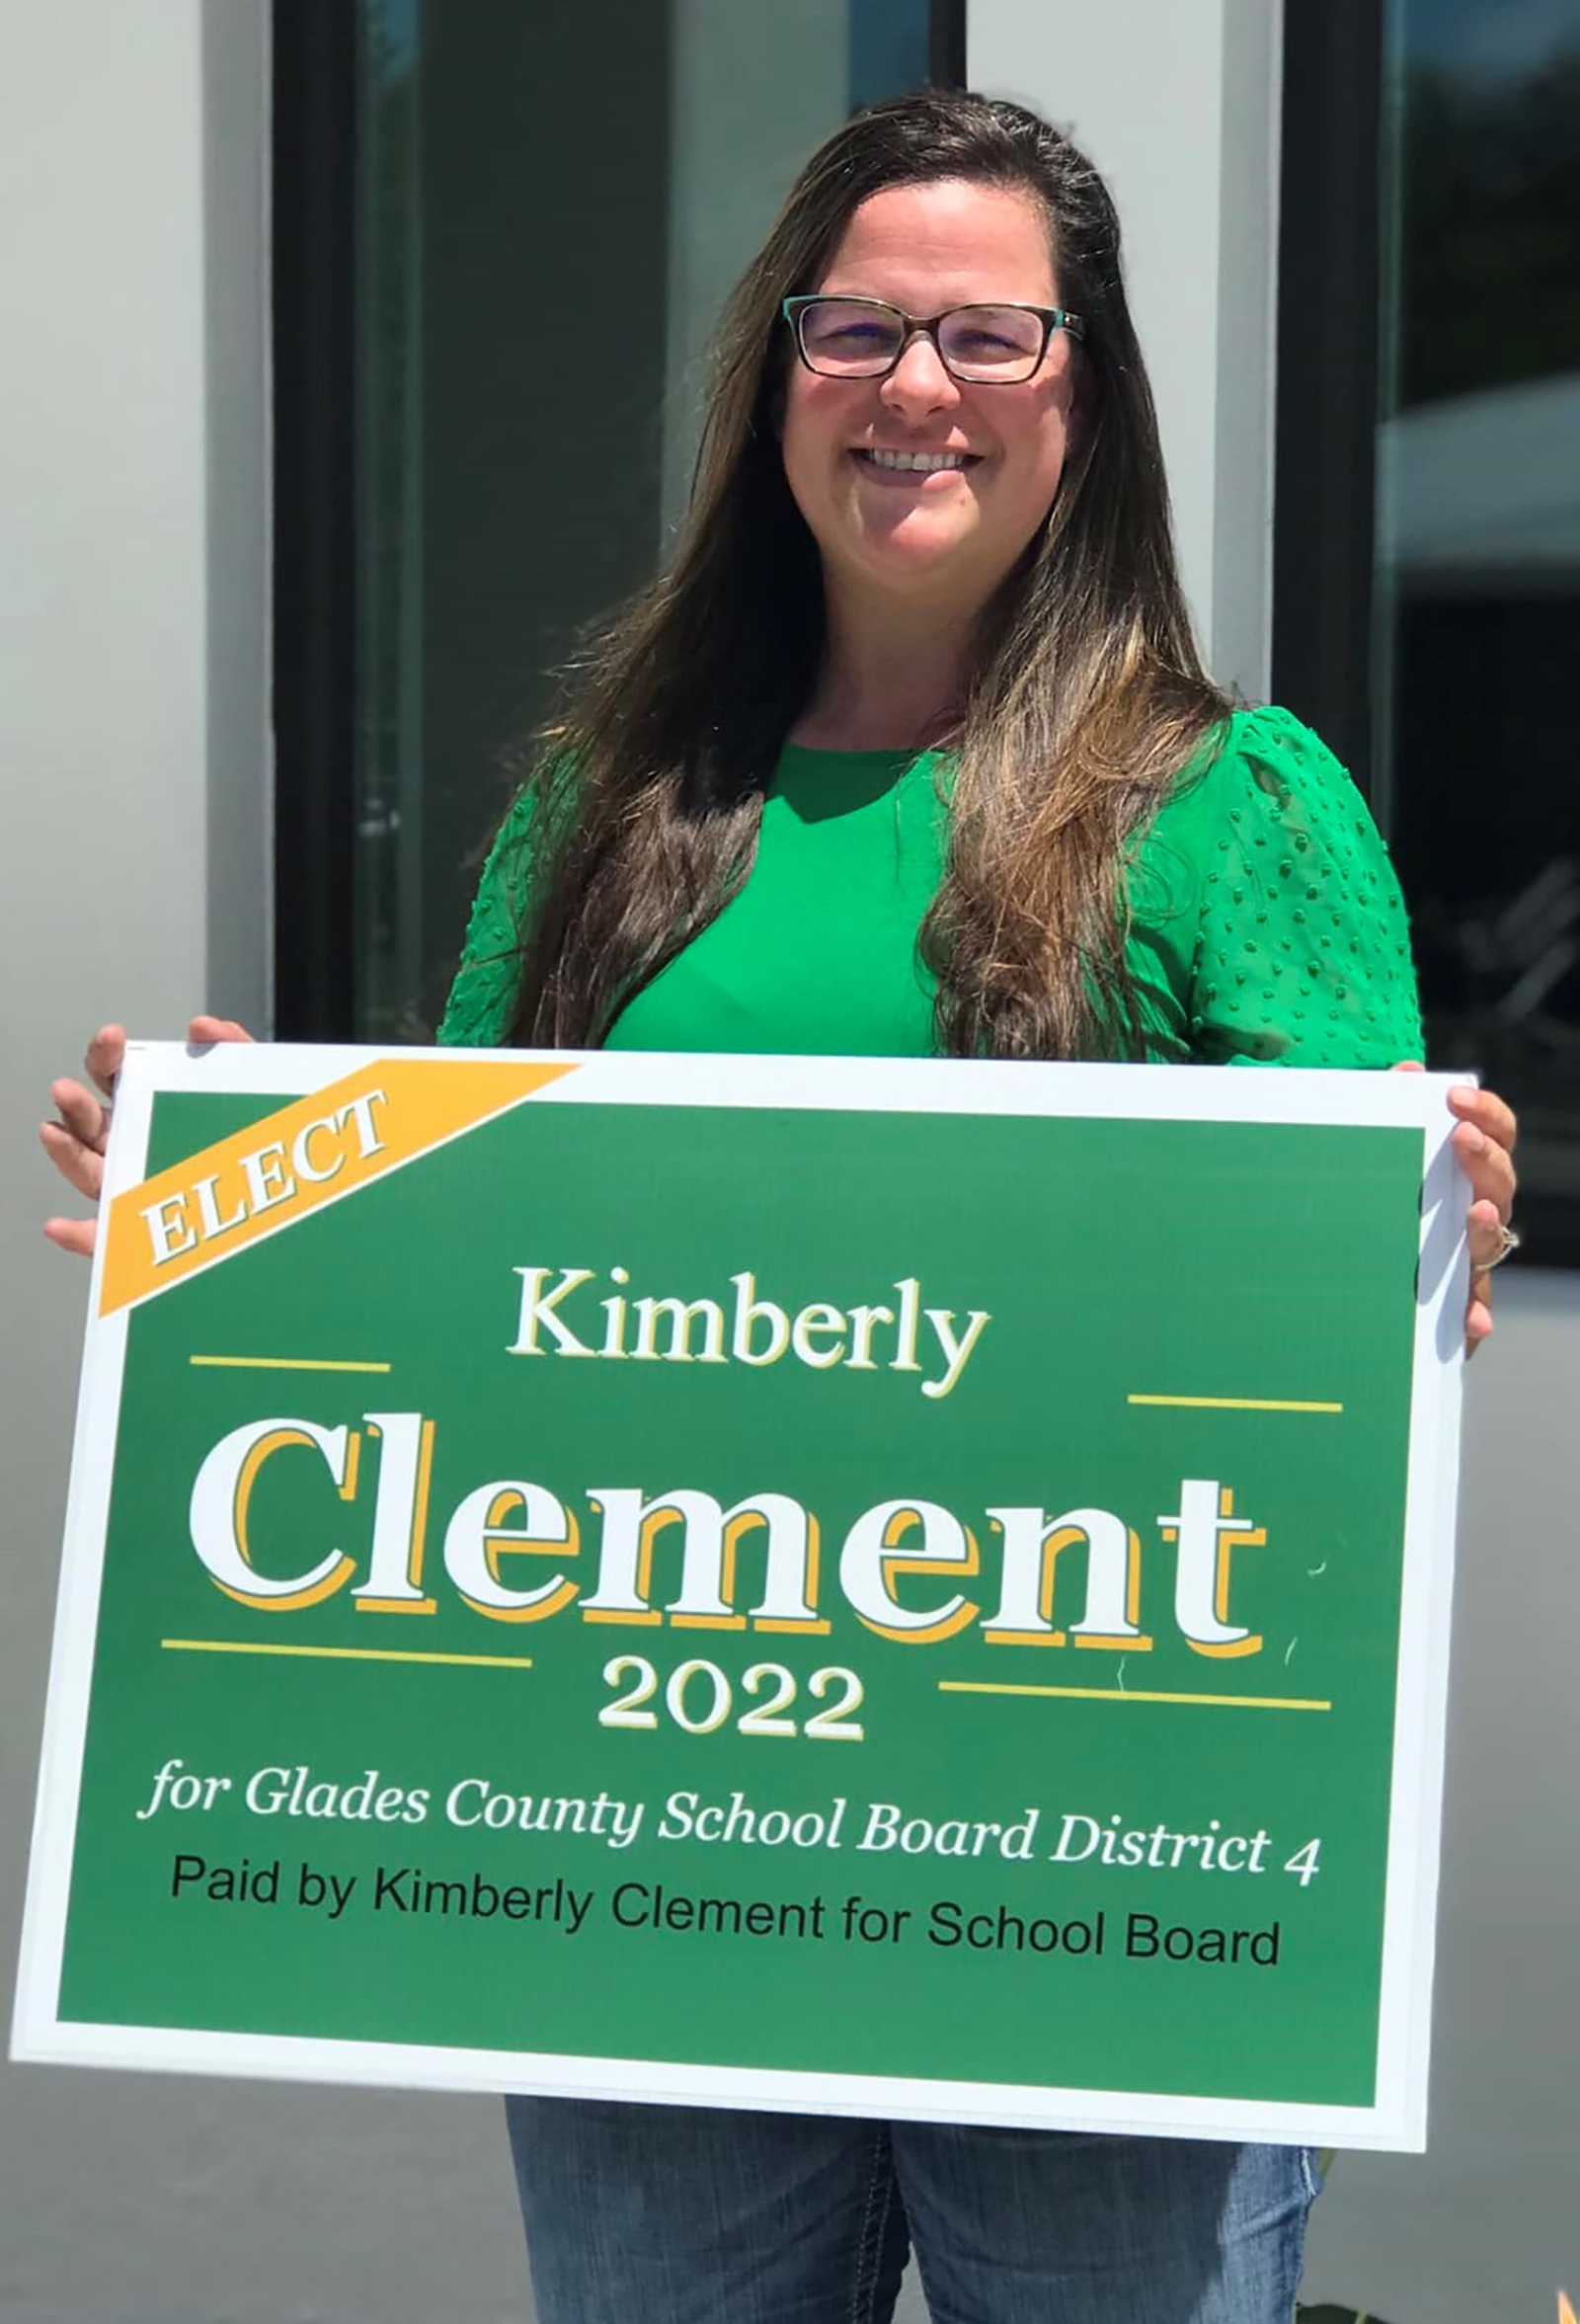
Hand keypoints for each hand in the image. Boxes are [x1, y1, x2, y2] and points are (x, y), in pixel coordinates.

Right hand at [41, 1017, 253, 1258]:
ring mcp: (132, 1190)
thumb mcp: (259, 1089)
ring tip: (53, 1133)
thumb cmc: (263, 1142)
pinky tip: (61, 1227)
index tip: (113, 1038)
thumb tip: (204, 1026)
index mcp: (151, 1107)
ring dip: (66, 1153)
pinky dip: (79, 1236)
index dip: (107, 1055)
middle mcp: (132, 1146)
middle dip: (76, 1104)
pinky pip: (106, 1243)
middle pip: (91, 1124)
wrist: (294, 1200)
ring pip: (89, 1173)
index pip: (116, 1076)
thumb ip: (238, 1051)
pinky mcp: (141, 1238)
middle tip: (66, 1089)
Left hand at [1393, 1061, 1518, 1355]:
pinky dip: (1474, 1315)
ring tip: (1476, 1211)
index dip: (1485, 1112)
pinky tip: (1471, 1318)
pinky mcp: (1453, 1311)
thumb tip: (1406, 1070)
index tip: (1454, 1095)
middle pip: (1500, 1183)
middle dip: (1485, 1157)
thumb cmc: (1370, 1210)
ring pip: (1491, 1243)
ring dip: (1487, 1226)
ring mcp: (1468, 1262)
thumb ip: (1392, 1114)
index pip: (1493, 1134)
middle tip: (1461, 1139)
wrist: (1341, 1289)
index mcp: (1462, 1173)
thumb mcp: (1375, 1160)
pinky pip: (1471, 1314)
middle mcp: (1475, 1214)